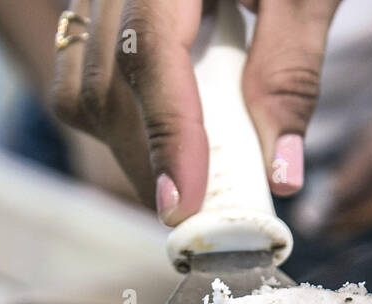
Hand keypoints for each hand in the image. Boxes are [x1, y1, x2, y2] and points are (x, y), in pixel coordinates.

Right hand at [52, 0, 341, 224]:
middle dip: (151, 161)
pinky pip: (79, 76)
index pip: (148, 52)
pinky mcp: (93, 10)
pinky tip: (162, 144)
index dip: (165, 135)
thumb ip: (293, 71)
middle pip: (107, 83)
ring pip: (82, 88)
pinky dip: (115, 124)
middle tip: (200, 215)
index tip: (184, 205)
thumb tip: (280, 174)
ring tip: (186, 185)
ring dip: (131, 151)